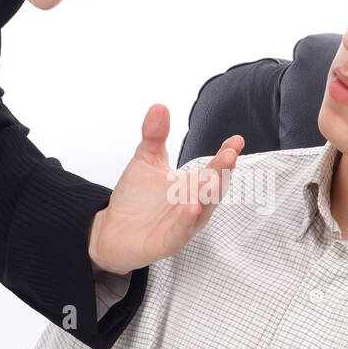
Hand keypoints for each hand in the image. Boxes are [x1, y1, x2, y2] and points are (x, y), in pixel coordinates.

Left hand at [87, 103, 244, 275]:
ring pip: (202, 211)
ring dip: (209, 196)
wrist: (111, 230)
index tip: (236, 140)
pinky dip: (188, 220)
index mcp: (193, 186)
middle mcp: (194, 204)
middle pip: (214, 188)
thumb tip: (159, 106)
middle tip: (229, 155)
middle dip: (222, 172)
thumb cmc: (135, 198)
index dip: (226, 155)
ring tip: (214, 179)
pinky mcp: (169, 242)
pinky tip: (192, 207)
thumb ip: (154, 136)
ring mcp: (184, 225)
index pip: (216, 168)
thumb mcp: (146, 160)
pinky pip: (181, 232)